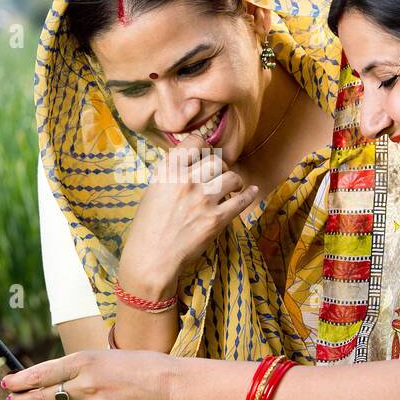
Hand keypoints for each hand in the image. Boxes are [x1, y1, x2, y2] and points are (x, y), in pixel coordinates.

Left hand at [3, 349, 172, 399]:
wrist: (167, 384)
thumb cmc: (135, 366)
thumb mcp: (101, 357)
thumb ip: (75, 367)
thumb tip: (46, 377)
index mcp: (83, 361)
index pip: (41, 373)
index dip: (20, 380)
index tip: (7, 383)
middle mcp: (86, 383)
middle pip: (42, 397)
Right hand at [119, 133, 258, 293]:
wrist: (152, 258)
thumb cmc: (149, 226)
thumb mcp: (153, 191)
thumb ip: (172, 174)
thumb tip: (192, 162)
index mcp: (168, 171)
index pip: (194, 142)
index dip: (203, 146)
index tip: (206, 152)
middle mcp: (186, 181)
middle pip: (216, 161)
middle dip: (220, 167)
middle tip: (219, 174)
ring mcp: (203, 200)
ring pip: (231, 177)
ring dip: (234, 180)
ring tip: (233, 185)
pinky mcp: (216, 219)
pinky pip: (241, 201)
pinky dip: (249, 195)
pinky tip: (251, 191)